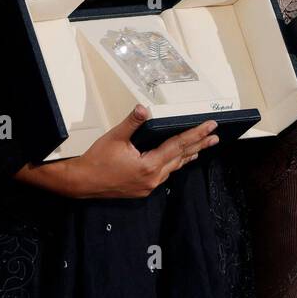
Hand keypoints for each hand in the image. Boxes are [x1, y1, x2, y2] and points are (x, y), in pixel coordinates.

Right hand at [64, 105, 218, 198]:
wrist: (81, 182)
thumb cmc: (96, 161)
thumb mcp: (115, 137)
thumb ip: (133, 122)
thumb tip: (145, 109)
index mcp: (148, 165)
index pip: (178, 145)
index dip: (196, 134)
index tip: (210, 127)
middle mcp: (152, 178)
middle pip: (181, 157)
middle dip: (199, 145)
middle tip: (215, 136)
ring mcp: (148, 185)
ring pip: (174, 167)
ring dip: (189, 155)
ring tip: (203, 147)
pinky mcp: (143, 189)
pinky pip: (165, 174)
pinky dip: (175, 164)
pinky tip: (179, 160)